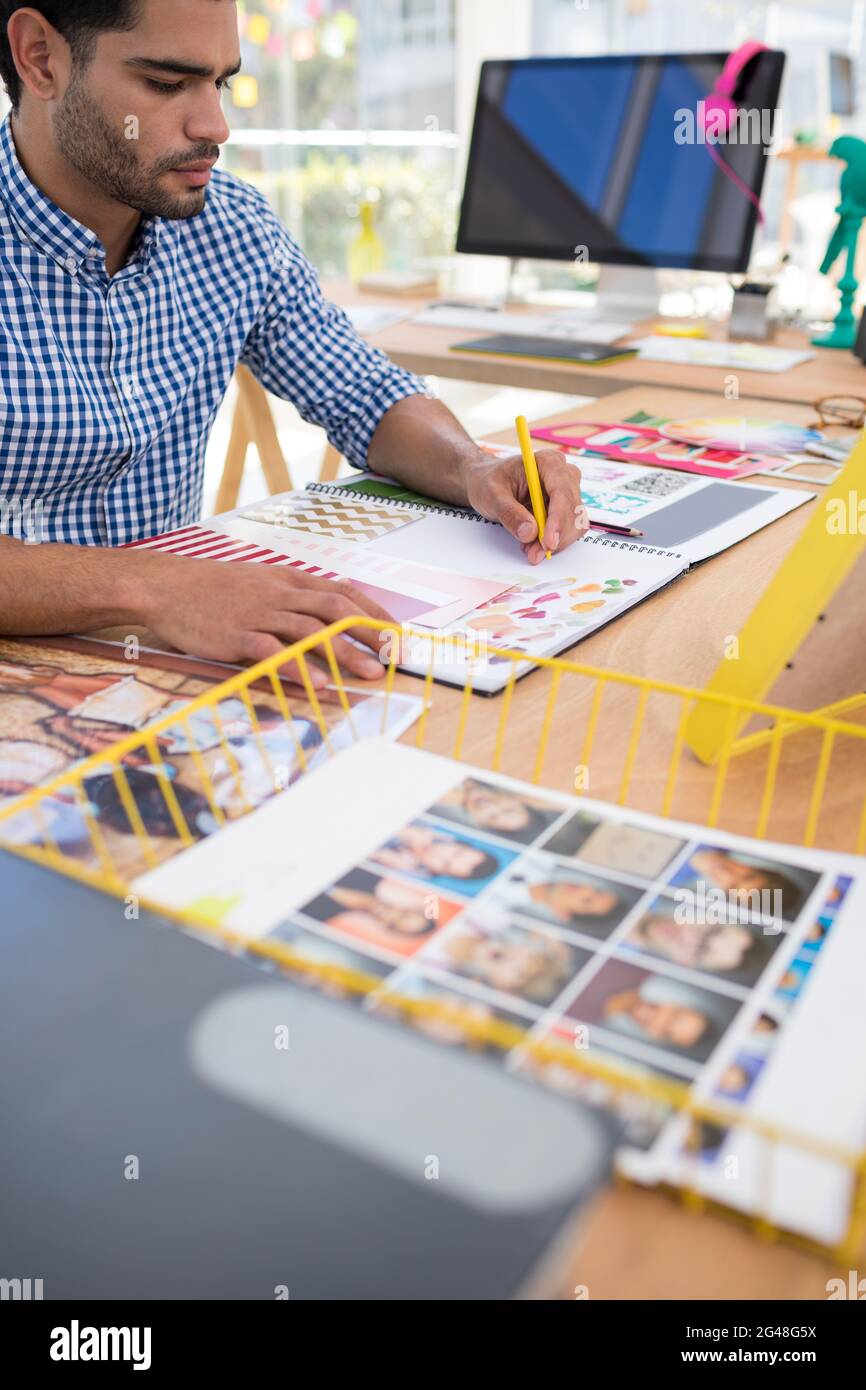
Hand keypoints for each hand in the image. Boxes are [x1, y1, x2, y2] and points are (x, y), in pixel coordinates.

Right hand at [132, 550, 394, 687]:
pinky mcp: (237, 634)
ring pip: (312, 630)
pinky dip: (300, 668)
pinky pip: (275, 652)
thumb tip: (327, 611)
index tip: (397, 633)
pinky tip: (320, 685)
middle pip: (336, 609)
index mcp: (288, 580)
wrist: (165, 586)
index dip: (373, 613)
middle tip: (395, 655)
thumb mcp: (259, 581)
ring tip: (371, 673)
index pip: (342, 592)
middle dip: (371, 633)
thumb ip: (292, 596)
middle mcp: (279, 593)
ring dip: (346, 653)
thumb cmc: (212, 588)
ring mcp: (259, 612)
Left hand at [465, 448, 587, 563]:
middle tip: (533, 553)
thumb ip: (510, 513)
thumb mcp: (491, 495)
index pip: (562, 492)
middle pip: (574, 511)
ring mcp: (568, 492)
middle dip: (556, 536)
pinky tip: (533, 543)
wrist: (487, 483)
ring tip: (529, 548)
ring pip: (575, 524)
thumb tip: (530, 532)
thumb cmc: (489, 482)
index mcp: (548, 463)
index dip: (558, 520)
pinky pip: (568, 530)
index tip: (548, 543)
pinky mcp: (565, 508)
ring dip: (555, 542)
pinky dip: (553, 541)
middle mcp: (564, 475)